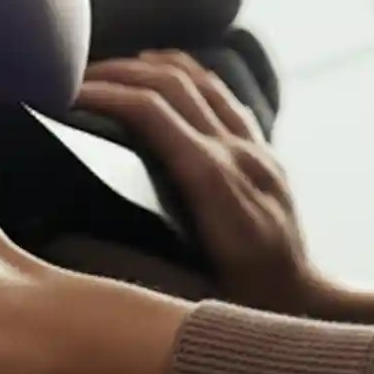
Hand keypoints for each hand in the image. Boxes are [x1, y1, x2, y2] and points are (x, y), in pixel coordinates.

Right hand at [78, 50, 334, 313]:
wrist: (310, 308)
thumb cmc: (242, 308)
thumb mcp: (186, 293)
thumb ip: (134, 264)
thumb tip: (65, 240)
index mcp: (218, 187)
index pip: (154, 114)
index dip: (107, 94)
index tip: (64, 93)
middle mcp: (240, 156)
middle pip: (170, 85)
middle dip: (115, 72)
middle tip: (68, 75)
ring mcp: (256, 149)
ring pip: (197, 79)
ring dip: (144, 64)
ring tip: (101, 68)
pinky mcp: (263, 150)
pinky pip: (219, 91)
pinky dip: (181, 69)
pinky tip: (154, 67)